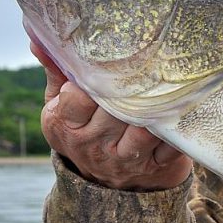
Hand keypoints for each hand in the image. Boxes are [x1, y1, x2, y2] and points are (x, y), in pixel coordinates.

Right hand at [30, 39, 191, 190]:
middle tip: (146, 64)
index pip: (78, 97)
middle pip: (115, 111)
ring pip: (144, 130)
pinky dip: (178, 128)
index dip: (94, 79)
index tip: (107, 63)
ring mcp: (127, 159)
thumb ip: (56, 74)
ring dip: (156, 108)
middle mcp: (96, 145)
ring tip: (165, 85)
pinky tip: (183, 110)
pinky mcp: (157, 166)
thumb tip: (39, 38)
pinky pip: (171, 146)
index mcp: (66, 125)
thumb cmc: (84, 132)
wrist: (105, 184)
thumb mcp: (60, 107)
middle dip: (131, 88)